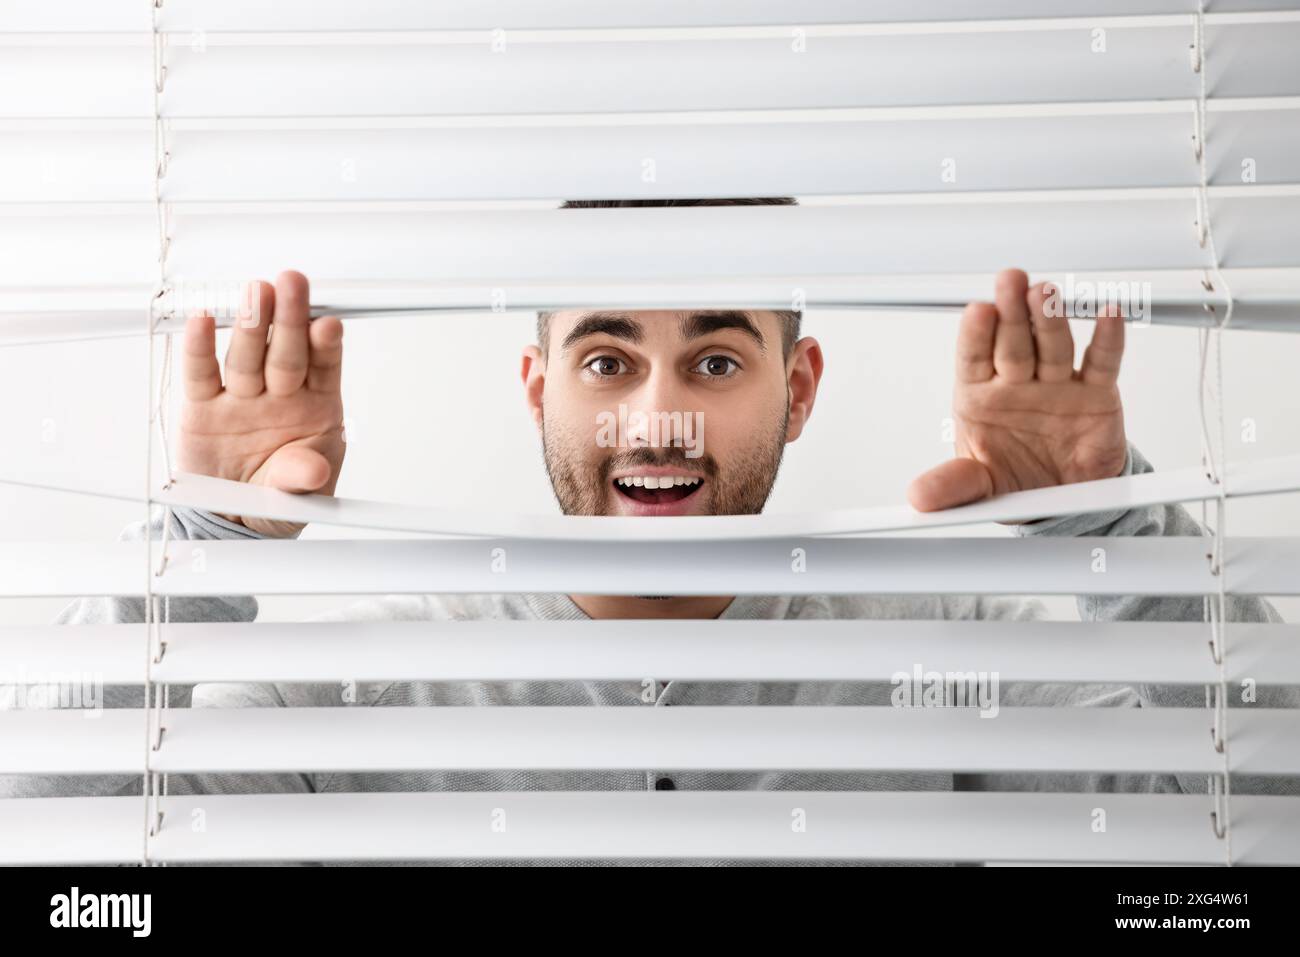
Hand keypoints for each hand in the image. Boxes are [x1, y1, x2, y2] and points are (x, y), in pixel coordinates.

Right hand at [179, 270, 344, 537]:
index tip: (328, 325)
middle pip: (286, 350)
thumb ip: (304, 476)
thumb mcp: (300, 493)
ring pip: (247, 355)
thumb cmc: (283, 496)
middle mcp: (279, 393)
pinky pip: (201, 374)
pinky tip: (204, 321)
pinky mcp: (203, 406)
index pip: (323, 367)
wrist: (238, 521)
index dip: (325, 345)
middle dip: (290, 317)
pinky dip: (201, 349)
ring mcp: (241, 396)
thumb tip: (315, 470)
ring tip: (256, 293)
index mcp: (315, 406)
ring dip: (252, 323)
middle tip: (291, 283)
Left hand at [907, 268, 1126, 512]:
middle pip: (1014, 342)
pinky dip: (1106, 339)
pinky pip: (1101, 363)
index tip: (977, 312)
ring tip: (1045, 294)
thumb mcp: (978, 486)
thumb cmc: (1015, 480)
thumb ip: (952, 486)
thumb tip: (918, 497)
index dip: (976, 335)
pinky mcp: (1096, 395)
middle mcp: (1018, 383)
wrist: (1064, 502)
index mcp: (981, 397)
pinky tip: (1105, 315)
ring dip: (1050, 319)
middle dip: (1012, 312)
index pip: (974, 358)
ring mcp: (1057, 385)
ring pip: (1053, 345)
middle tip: (1010, 282)